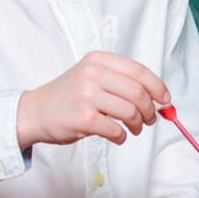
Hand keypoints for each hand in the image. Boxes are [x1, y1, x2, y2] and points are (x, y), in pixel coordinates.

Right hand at [16, 51, 168, 147]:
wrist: (33, 112)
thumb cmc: (67, 96)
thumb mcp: (90, 75)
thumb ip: (119, 80)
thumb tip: (156, 95)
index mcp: (98, 60)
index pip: (139, 71)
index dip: (157, 87)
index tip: (165, 99)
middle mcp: (92, 74)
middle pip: (138, 92)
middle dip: (149, 109)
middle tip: (150, 119)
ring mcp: (87, 96)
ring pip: (130, 111)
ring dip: (138, 124)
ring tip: (135, 128)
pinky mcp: (84, 118)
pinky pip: (116, 130)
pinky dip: (122, 136)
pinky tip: (118, 136)